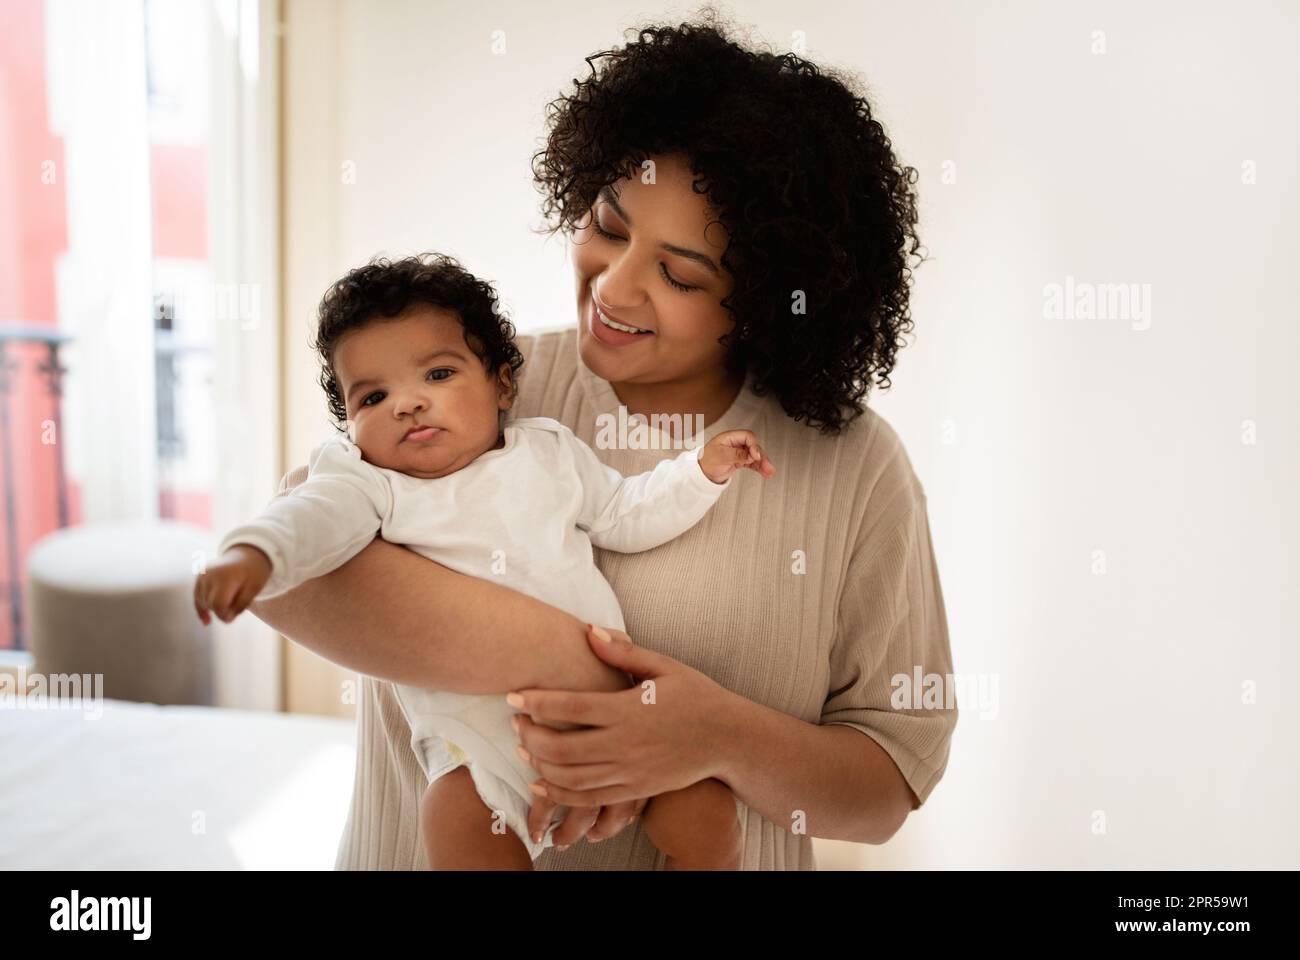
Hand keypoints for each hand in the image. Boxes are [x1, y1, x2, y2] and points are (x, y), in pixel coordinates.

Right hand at [194, 545, 271, 624]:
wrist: (248, 554)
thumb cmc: (254, 572)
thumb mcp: (255, 588)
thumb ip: (241, 604)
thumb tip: (226, 620)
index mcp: (225, 576)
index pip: (218, 604)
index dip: (226, 615)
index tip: (234, 616)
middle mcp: (210, 574)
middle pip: (211, 604)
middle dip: (222, 610)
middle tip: (236, 605)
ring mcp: (202, 574)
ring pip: (203, 602)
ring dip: (214, 607)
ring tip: (230, 598)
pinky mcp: (199, 576)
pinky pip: (197, 597)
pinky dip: (202, 608)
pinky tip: (206, 622)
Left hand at [508, 624, 736, 813]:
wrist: (727, 738)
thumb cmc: (695, 695)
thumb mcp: (664, 666)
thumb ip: (623, 652)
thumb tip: (588, 631)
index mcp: (629, 709)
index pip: (571, 707)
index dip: (536, 702)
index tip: (512, 696)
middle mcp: (626, 744)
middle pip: (562, 747)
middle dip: (530, 735)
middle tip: (514, 720)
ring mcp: (629, 773)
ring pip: (570, 777)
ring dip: (539, 765)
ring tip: (523, 748)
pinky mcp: (634, 792)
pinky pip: (589, 799)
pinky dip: (559, 794)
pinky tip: (540, 783)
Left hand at [698, 429, 774, 483]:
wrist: (701, 473)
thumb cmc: (705, 461)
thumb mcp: (721, 456)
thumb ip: (736, 454)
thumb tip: (751, 455)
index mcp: (730, 437)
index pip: (747, 437)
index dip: (754, 445)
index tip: (756, 456)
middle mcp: (736, 444)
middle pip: (753, 447)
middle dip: (761, 457)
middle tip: (767, 466)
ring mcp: (738, 452)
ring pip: (755, 456)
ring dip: (763, 464)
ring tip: (769, 472)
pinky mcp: (740, 461)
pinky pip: (752, 463)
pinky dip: (759, 468)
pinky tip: (765, 473)